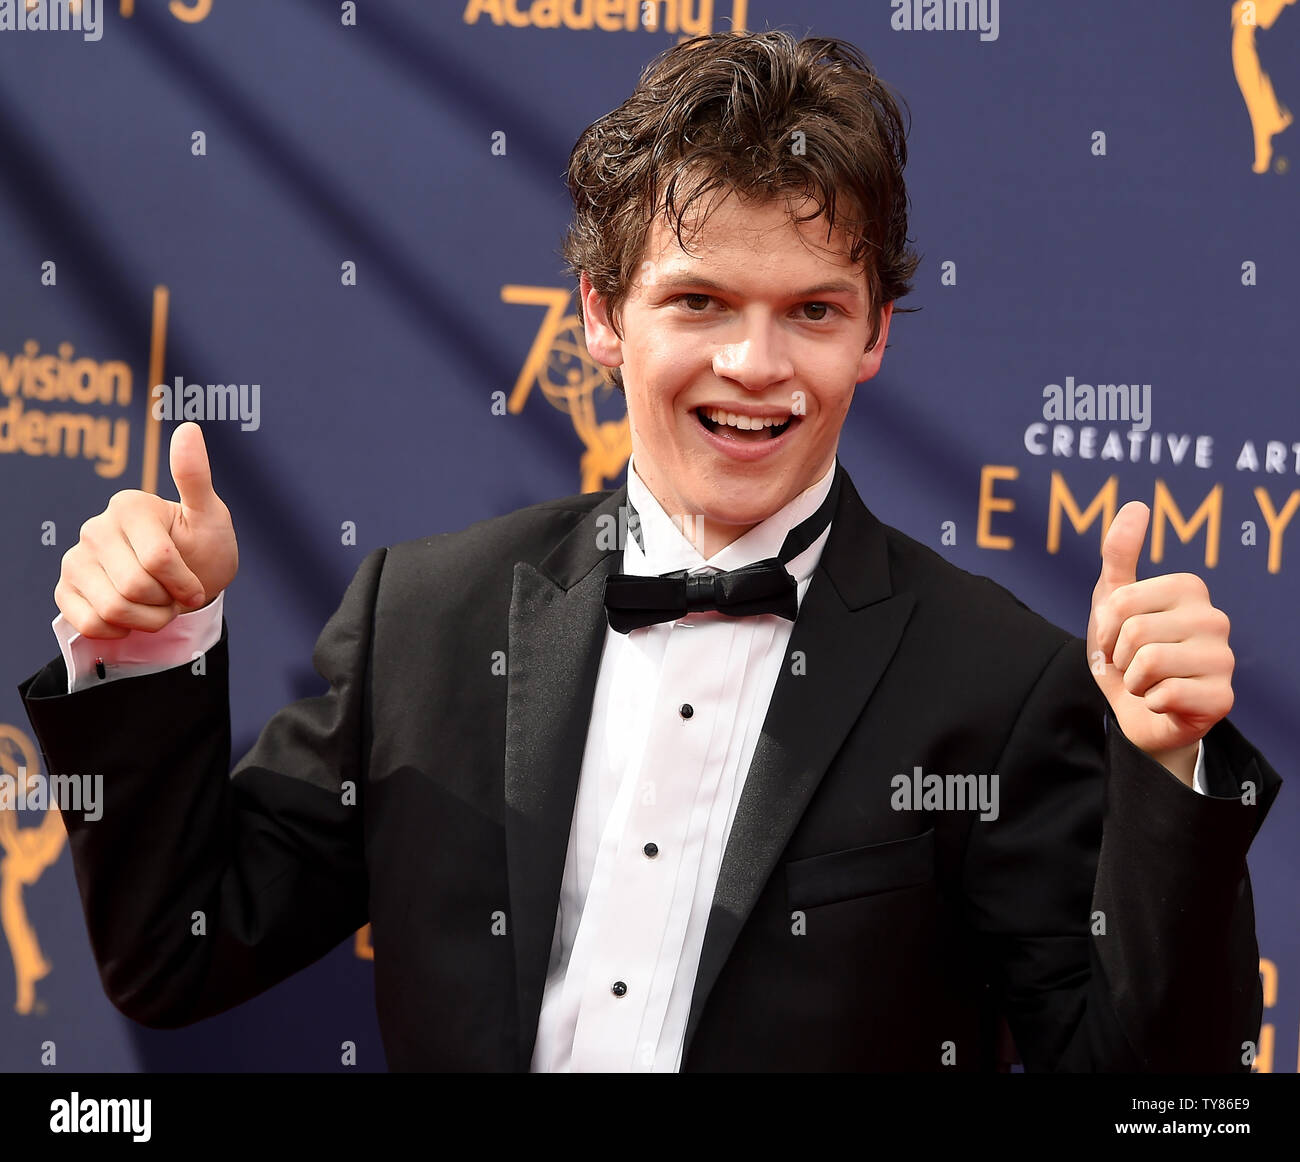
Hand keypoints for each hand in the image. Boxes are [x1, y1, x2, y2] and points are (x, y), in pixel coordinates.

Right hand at [55, 422, 238, 638]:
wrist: (186, 583)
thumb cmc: (203, 547)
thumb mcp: (210, 515)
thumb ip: (195, 476)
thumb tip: (189, 428)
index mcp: (128, 505)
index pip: (159, 561)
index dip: (184, 585)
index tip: (196, 585)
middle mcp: (95, 527)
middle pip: (134, 589)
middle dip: (165, 604)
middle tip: (174, 595)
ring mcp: (76, 558)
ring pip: (112, 610)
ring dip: (147, 620)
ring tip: (157, 605)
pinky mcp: (66, 588)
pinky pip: (89, 624)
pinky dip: (119, 630)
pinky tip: (132, 615)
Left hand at [1086, 501, 1234, 784]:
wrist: (1142, 713)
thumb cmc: (1128, 653)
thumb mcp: (1113, 601)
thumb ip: (1120, 554)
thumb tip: (1136, 505)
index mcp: (1189, 588)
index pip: (1120, 601)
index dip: (1105, 627)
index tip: (1116, 638)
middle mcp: (1215, 618)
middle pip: (1134, 631)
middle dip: (1119, 656)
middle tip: (1132, 664)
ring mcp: (1224, 658)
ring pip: (1148, 662)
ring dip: (1133, 681)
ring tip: (1147, 681)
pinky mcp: (1224, 697)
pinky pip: (1163, 694)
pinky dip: (1150, 702)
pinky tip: (1163, 701)